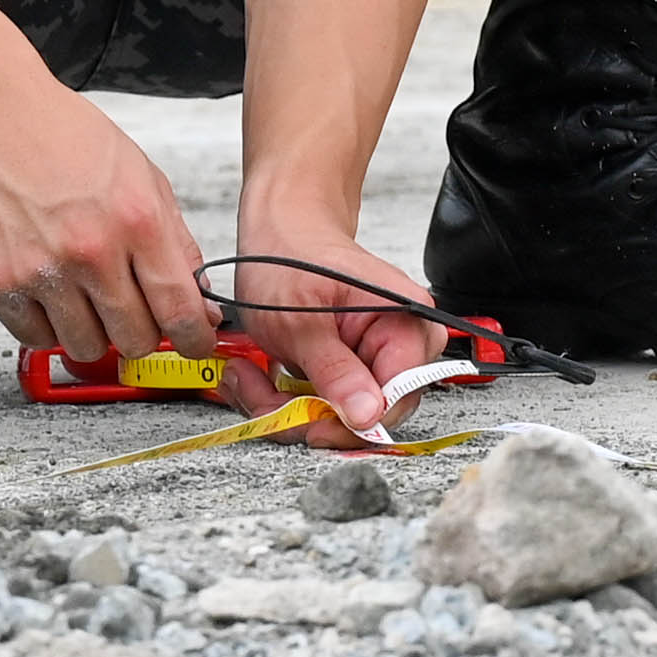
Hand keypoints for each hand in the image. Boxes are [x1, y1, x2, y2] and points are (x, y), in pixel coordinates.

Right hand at [0, 74, 218, 377]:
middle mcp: (90, 250)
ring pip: (85, 347)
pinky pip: (35, 337)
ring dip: (92, 331)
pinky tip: (50, 291)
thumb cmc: (62, 135)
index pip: (179, 310)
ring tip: (84, 295)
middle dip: (142, 334)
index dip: (194, 339)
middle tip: (133, 313)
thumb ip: (176, 241)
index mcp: (137, 220)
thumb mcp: (142, 175)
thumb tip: (199, 298)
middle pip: (135, 340)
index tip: (195, 343)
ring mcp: (40, 270)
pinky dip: (47, 325)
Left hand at [215, 224, 441, 447]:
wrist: (278, 231)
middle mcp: (399, 345)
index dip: (354, 421)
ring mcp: (371, 359)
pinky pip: (320, 405)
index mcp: (405, 322)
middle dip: (308, 414)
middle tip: (264, 397)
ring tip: (250, 377)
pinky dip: (282, 398)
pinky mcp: (345, 370)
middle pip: (368, 414)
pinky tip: (257, 375)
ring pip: (337, 416)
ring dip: (285, 407)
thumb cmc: (292, 255)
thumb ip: (334, 369)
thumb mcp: (300, 318)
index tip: (311, 425)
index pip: (398, 396)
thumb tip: (366, 414)